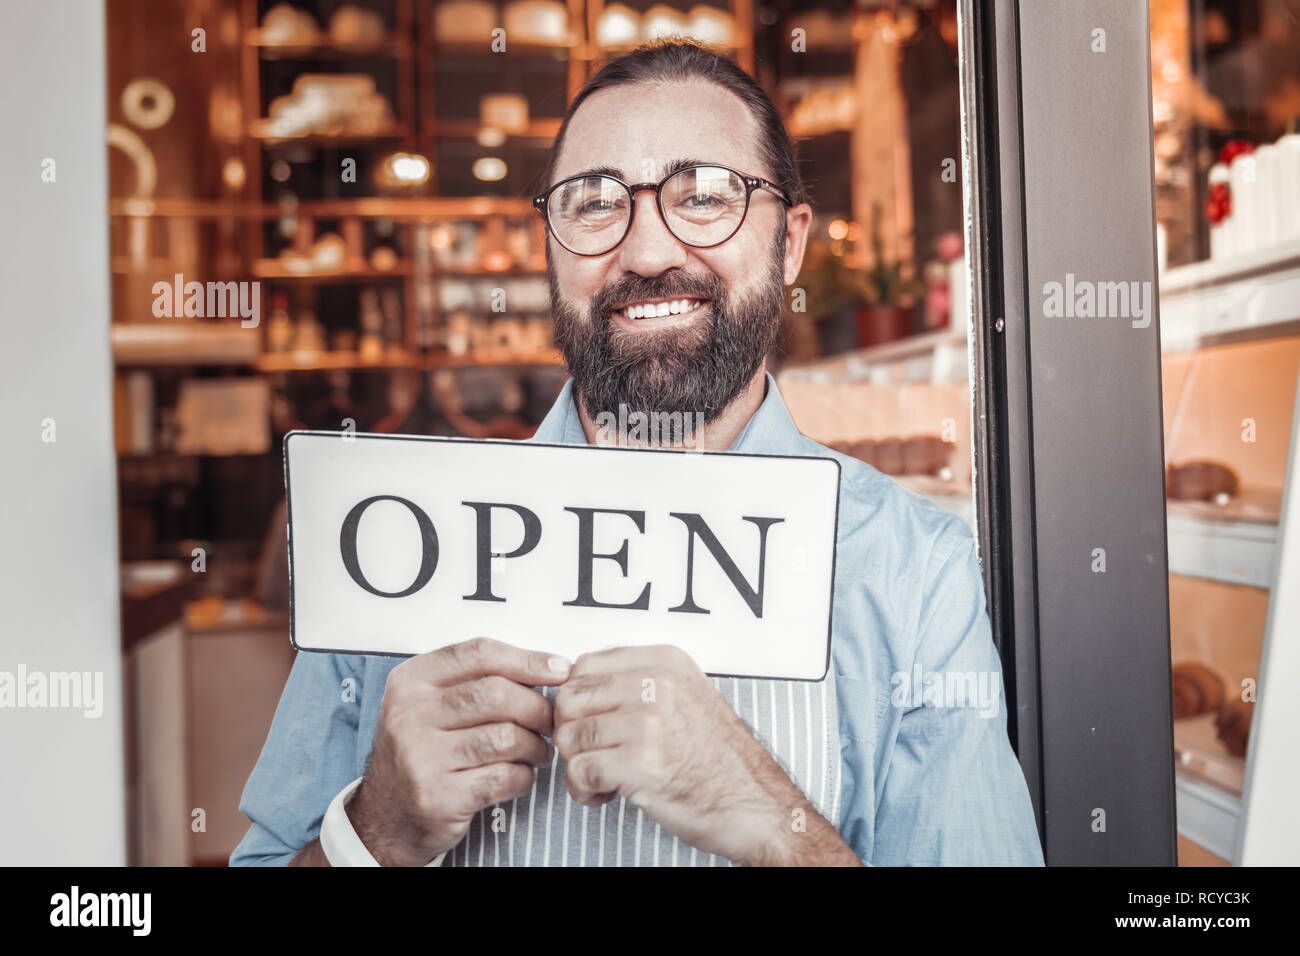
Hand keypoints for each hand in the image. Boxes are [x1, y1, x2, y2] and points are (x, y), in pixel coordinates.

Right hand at [347, 637, 570, 865]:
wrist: (385, 816)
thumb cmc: (420, 753)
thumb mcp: (430, 704)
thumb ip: (475, 681)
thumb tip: (545, 668)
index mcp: (411, 681)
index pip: (479, 654)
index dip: (527, 659)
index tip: (559, 668)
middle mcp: (410, 714)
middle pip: (498, 694)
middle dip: (538, 708)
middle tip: (551, 721)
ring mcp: (421, 756)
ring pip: (506, 737)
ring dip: (536, 745)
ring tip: (539, 751)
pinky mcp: (438, 796)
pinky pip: (504, 777)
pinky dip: (525, 776)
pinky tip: (521, 775)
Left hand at [552, 645, 859, 865]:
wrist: (756, 807)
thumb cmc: (720, 761)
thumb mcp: (686, 697)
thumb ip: (638, 684)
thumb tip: (579, 688)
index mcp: (665, 663)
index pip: (584, 666)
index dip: (577, 701)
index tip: (589, 724)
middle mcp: (656, 684)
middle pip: (570, 699)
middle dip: (571, 734)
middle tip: (592, 756)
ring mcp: (649, 722)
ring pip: (569, 737)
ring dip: (577, 766)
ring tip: (601, 779)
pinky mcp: (641, 764)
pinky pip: (579, 771)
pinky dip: (583, 790)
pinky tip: (605, 796)